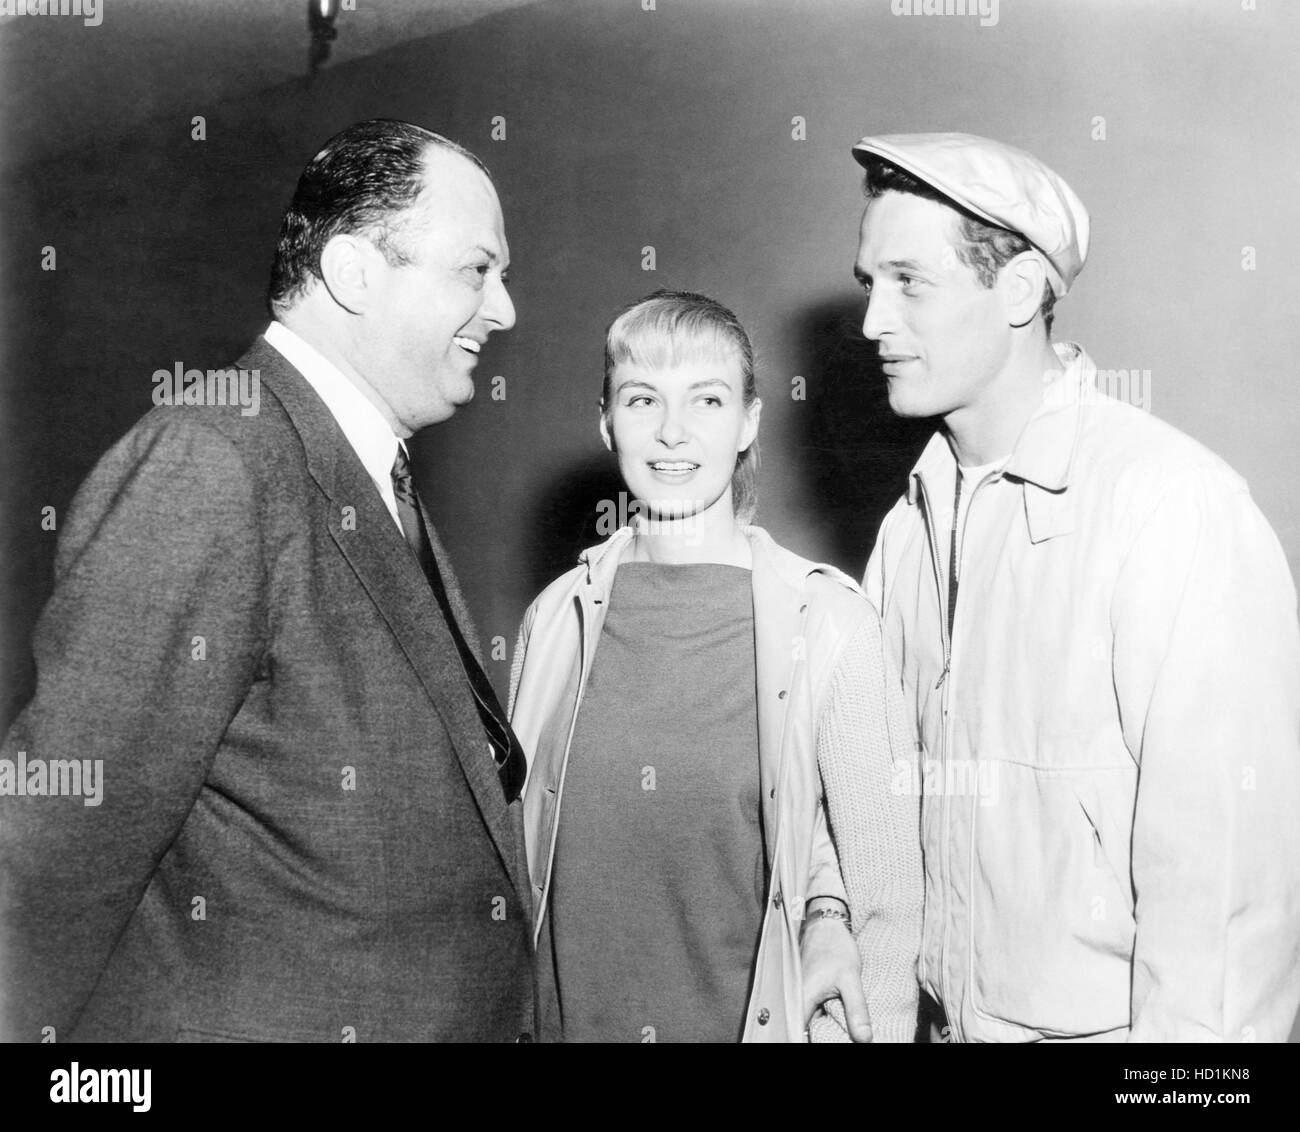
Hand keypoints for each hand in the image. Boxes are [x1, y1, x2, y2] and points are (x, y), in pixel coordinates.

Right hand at [800, 915, 872, 1041]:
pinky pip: (812, 1012)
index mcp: (802, 997)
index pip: (798, 1031)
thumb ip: (857, 1009)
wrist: (828, 926)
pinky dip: (822, 1018)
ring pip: (808, 1021)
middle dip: (818, 1035)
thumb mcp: (851, 979)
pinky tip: (836, 1018)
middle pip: (803, 1028)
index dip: (808, 1040)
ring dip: (821, 1027)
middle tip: (839, 1036)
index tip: (827, 1040)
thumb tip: (864, 1038)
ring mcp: (800, 994)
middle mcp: (796, 998)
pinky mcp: (806, 992)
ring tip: (838, 1027)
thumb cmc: (836, 948)